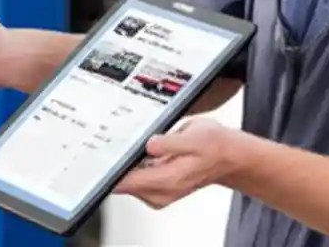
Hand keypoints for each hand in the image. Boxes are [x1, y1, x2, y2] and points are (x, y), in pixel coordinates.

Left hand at [113, 118, 243, 209]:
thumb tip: (150, 144)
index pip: (127, 182)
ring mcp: (157, 192)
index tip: (101, 156)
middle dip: (115, 163)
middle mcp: (161, 192)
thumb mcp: (196, 135)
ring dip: (123, 163)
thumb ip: (171, 142)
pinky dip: (131, 164)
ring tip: (133, 142)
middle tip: (115, 140)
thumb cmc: (214, 146)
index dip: (110, 170)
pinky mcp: (155, 187)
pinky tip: (140, 150)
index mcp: (168, 180)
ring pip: (126, 180)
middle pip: (122, 183)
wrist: (228, 156)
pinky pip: (134, 178)